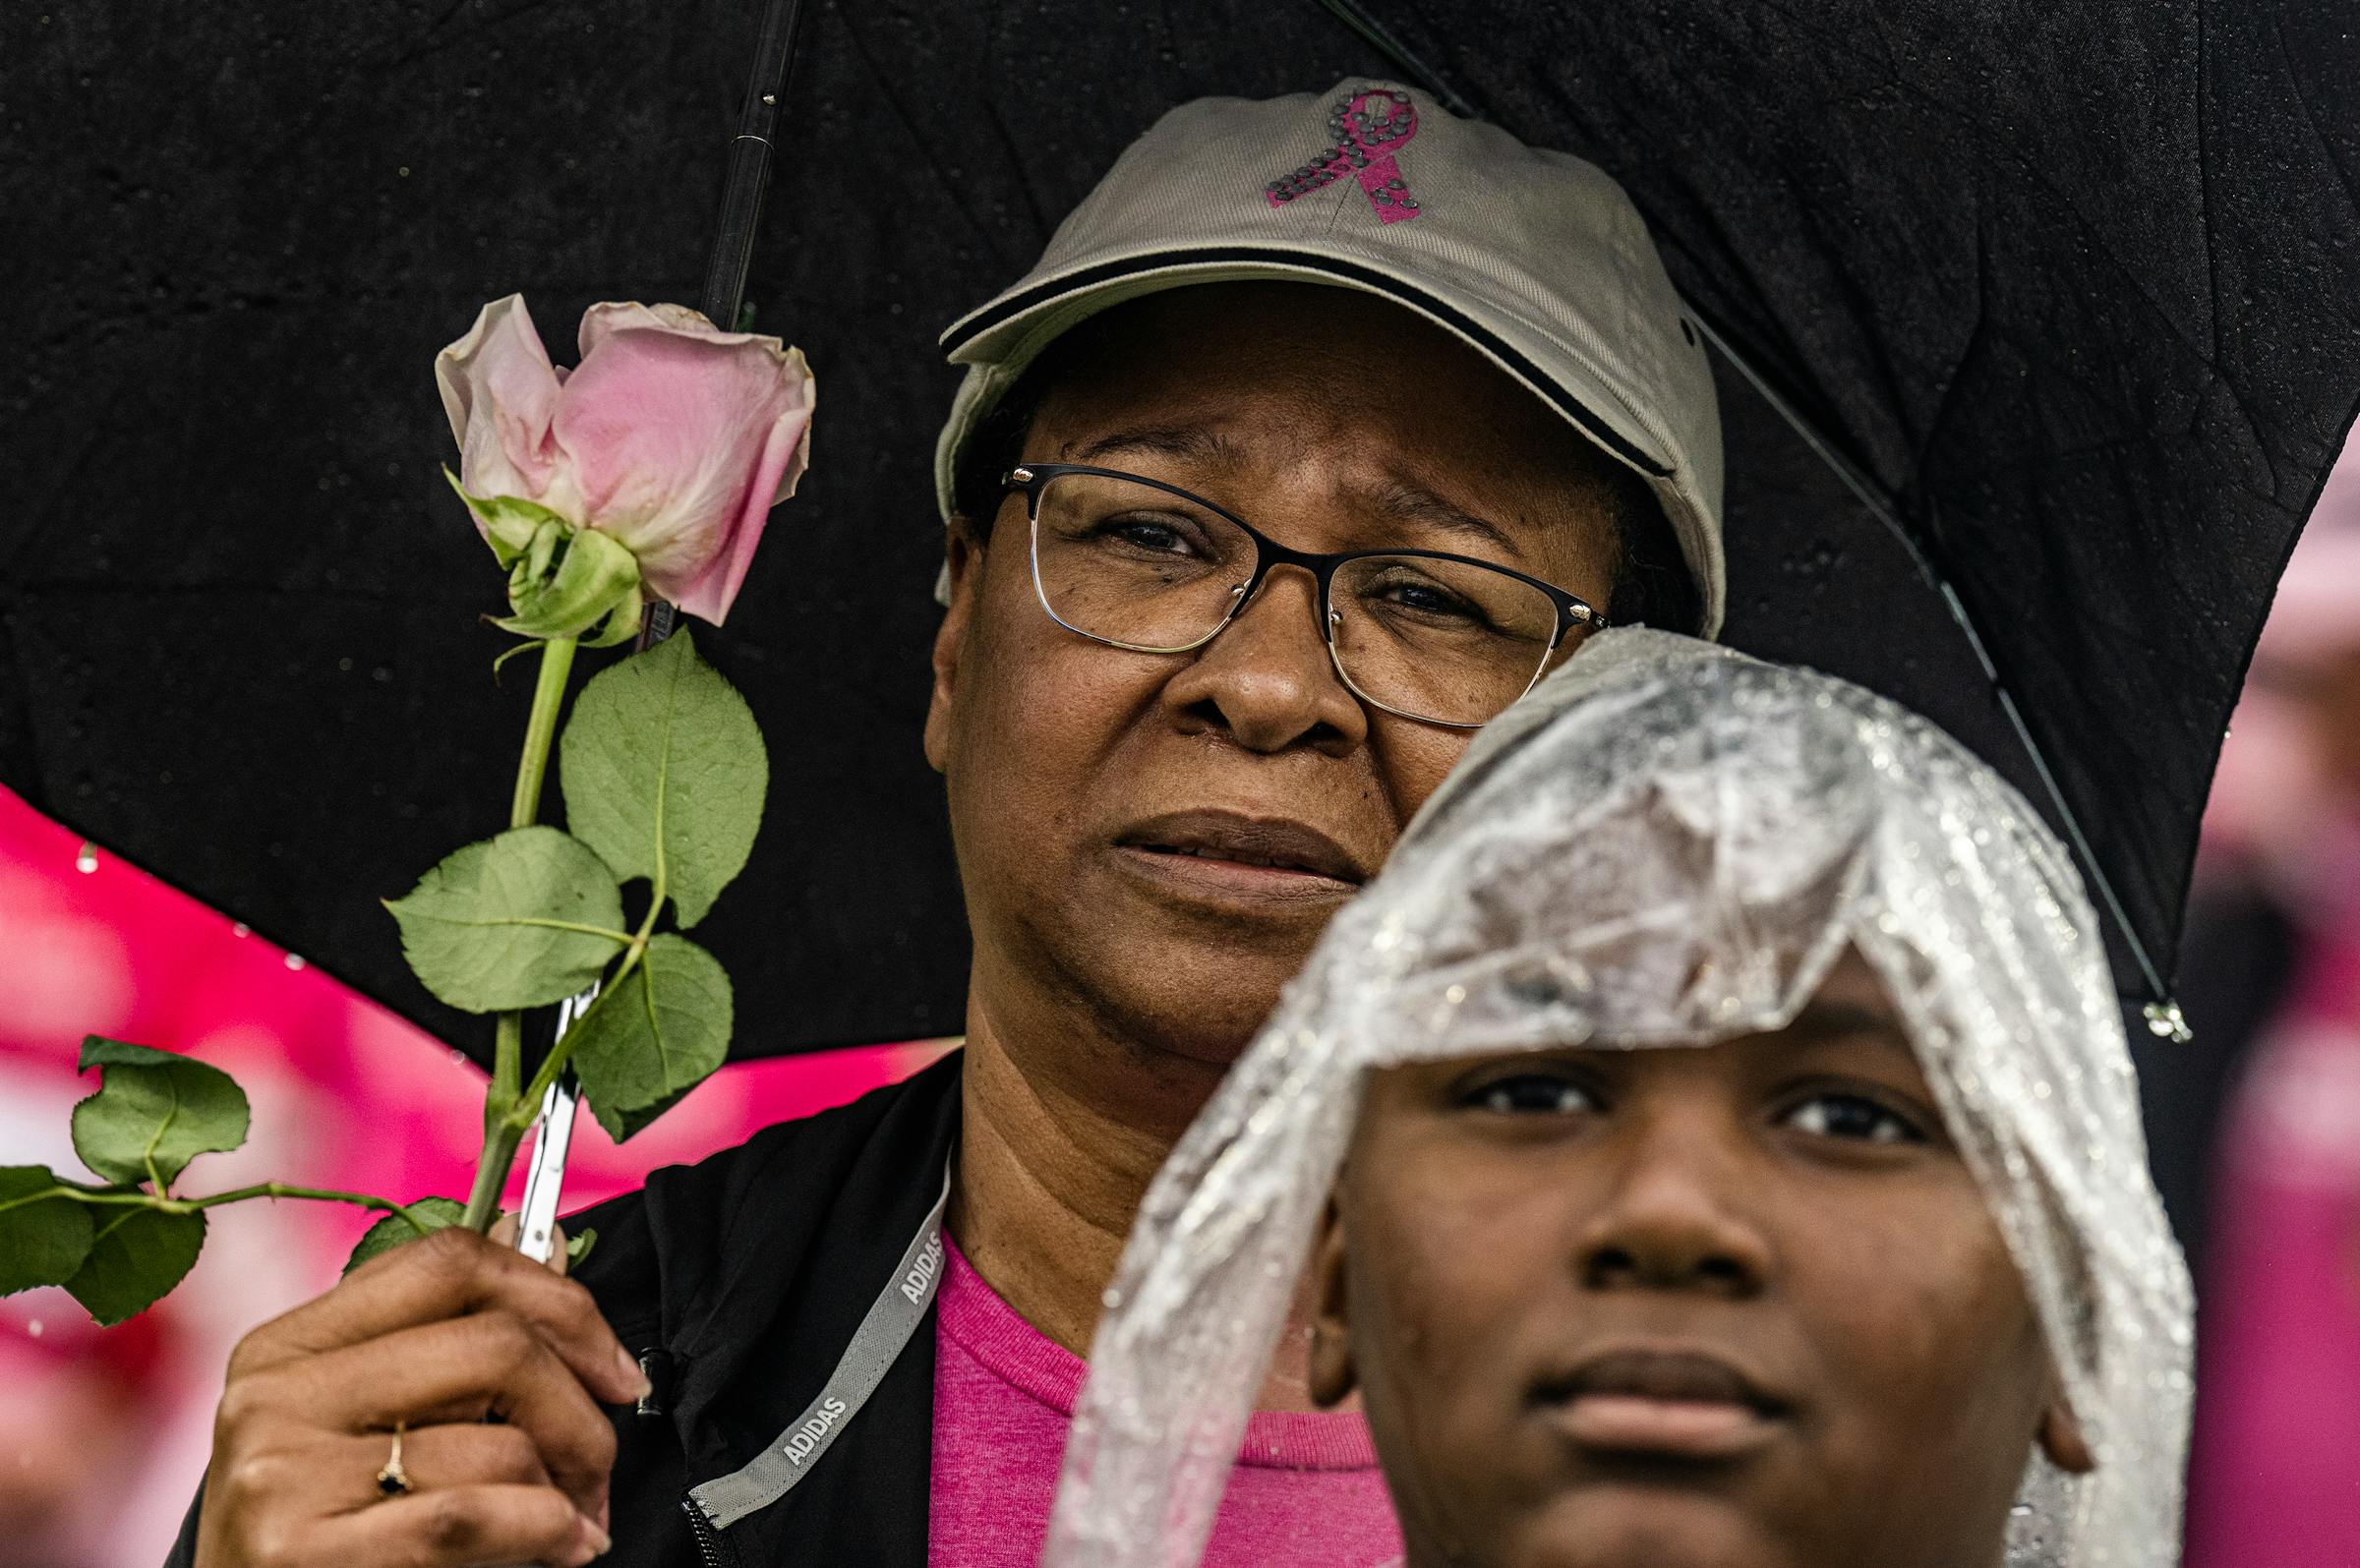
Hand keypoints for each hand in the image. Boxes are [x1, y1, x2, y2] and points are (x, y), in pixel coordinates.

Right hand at [191, 1223, 645, 1567]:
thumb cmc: (322, 1534)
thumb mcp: (367, 1427)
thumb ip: (448, 1346)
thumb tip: (540, 1242)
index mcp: (290, 1344)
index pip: (450, 1263)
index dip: (556, 1300)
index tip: (608, 1363)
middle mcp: (275, 1395)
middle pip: (496, 1346)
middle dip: (581, 1410)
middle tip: (599, 1462)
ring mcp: (281, 1473)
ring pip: (499, 1442)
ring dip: (565, 1488)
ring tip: (568, 1519)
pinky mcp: (298, 1552)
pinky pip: (472, 1515)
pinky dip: (547, 1530)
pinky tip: (560, 1545)